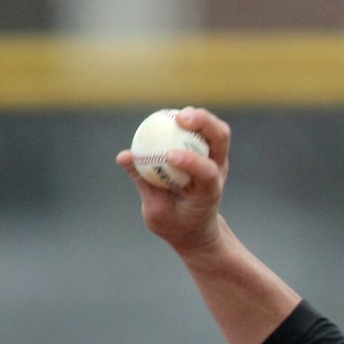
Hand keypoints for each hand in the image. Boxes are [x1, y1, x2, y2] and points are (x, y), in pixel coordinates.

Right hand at [116, 106, 230, 255]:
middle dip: (204, 123)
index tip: (168, 155)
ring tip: (177, 115)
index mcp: (208, 193)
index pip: (207, 173)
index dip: (191, 161)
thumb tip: (123, 156)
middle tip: (180, 118)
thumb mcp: (156, 211)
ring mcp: (217, 161)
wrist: (195, 229)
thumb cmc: (175, 224)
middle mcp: (218, 172)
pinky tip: (168, 117)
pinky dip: (189, 121)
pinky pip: (203, 131)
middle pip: (220, 139)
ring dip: (200, 117)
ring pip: (217, 131)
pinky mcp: (210, 154)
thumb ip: (143, 182)